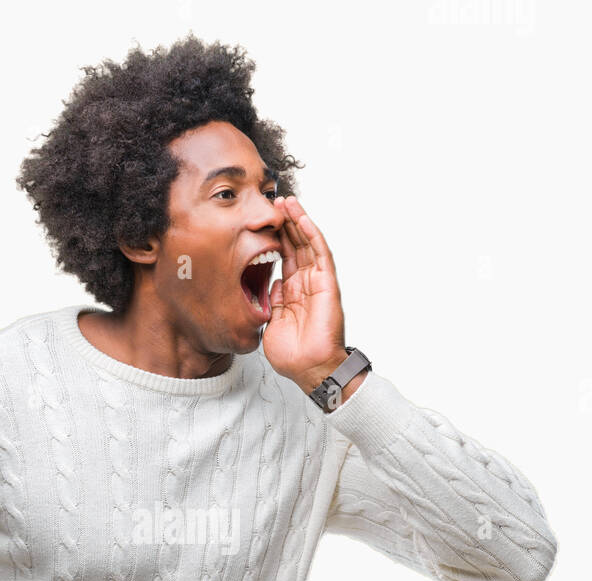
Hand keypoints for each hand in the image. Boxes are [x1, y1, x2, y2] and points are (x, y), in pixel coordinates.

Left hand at [262, 195, 349, 392]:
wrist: (310, 369)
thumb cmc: (293, 355)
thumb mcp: (271, 324)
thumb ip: (270, 302)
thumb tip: (269, 284)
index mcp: (292, 293)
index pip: (284, 258)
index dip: (276, 238)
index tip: (264, 221)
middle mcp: (305, 284)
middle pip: (296, 245)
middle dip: (286, 223)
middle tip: (275, 201)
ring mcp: (317, 282)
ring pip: (308, 244)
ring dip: (298, 222)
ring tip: (288, 201)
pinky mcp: (327, 284)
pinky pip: (320, 254)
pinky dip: (311, 235)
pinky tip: (302, 219)